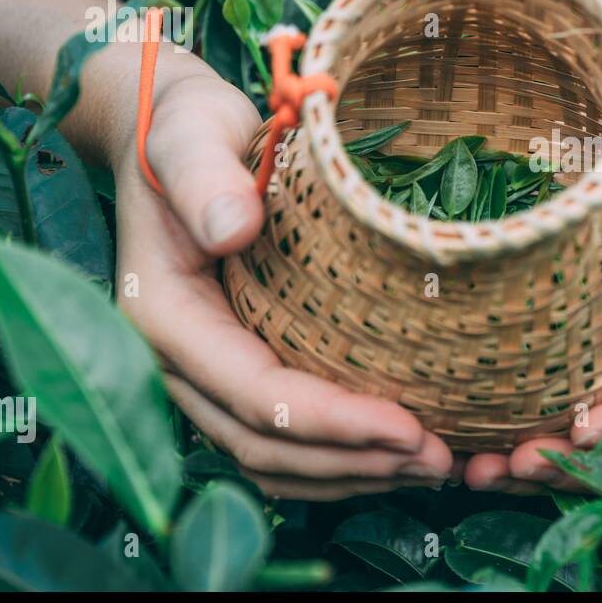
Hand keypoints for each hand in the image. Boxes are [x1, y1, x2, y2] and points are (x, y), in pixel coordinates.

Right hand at [110, 63, 456, 499]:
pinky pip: (277, 436)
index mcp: (162, 318)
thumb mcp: (190, 139)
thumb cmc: (185, 130)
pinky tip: (393, 451)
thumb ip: (205, 182)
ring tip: (432, 466)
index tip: (409, 427)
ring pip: (270, 456)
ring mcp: (200, 374)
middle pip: (264, 444)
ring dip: (350, 472)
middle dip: (353, 463)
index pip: (254, 395)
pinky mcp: (229, 368)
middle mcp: (175, 363)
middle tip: (439, 460)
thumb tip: (234, 229)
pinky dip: (335, 456)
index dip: (333, 422)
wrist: (167, 133)